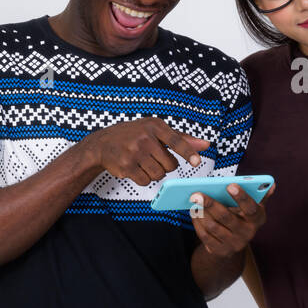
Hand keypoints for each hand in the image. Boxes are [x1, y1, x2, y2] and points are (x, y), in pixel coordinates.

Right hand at [83, 117, 210, 185]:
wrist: (102, 144)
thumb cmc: (133, 135)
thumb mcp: (155, 131)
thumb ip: (181, 138)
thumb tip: (205, 145)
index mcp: (154, 126)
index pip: (176, 140)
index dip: (188, 152)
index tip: (197, 161)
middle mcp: (145, 138)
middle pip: (170, 164)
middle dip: (165, 166)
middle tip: (153, 158)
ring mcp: (134, 152)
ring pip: (159, 175)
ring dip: (154, 173)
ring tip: (143, 163)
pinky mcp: (126, 166)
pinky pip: (145, 181)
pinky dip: (143, 179)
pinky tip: (135, 169)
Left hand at [189, 181, 272, 257]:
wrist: (234, 244)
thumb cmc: (243, 218)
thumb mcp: (253, 208)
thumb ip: (260, 195)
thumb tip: (271, 184)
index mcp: (257, 219)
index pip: (251, 208)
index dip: (241, 197)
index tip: (230, 185)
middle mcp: (247, 233)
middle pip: (226, 217)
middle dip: (210, 204)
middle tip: (197, 194)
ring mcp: (233, 244)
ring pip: (213, 227)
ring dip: (201, 213)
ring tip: (193, 201)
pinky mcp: (220, 251)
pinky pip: (205, 236)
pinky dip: (197, 223)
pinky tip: (193, 213)